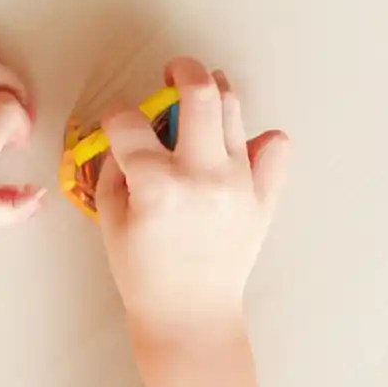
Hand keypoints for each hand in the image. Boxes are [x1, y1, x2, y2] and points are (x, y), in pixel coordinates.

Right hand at [97, 58, 288, 343]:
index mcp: (156, 184)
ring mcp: (240, 182)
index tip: (116, 125)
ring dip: (215, 95)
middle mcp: (203, 174)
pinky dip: (261, 138)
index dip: (115, 117)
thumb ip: (114, 170)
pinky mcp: (264, 196)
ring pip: (234, 109)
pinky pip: (276, 148)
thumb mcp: (111, 222)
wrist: (190, 316)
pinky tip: (241, 145)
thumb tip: (126, 135)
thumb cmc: (143, 274)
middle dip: (181, 71)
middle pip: (199, 93)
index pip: (128, 123)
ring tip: (201, 101)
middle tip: (172, 73)